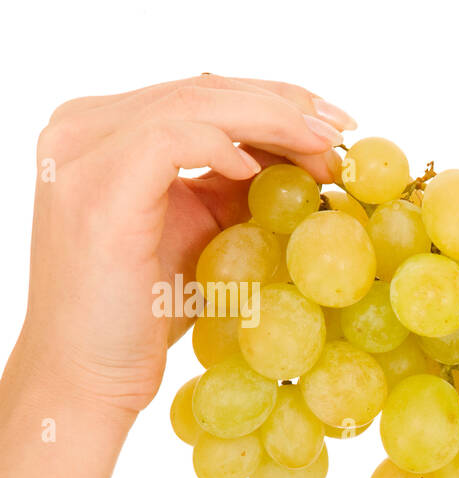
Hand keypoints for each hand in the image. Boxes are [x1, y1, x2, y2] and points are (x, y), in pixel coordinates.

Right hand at [17, 74, 353, 416]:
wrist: (90, 375)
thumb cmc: (146, 313)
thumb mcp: (205, 234)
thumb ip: (238, 188)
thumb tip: (310, 158)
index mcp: (106, 131)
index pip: (205, 93)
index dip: (279, 100)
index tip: (337, 127)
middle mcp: (84, 129)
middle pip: (204, 89)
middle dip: (286, 106)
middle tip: (342, 132)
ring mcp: (82, 154)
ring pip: (194, 102)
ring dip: (273, 123)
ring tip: (323, 153)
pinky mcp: (96, 189)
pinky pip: (170, 138)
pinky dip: (224, 145)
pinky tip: (259, 173)